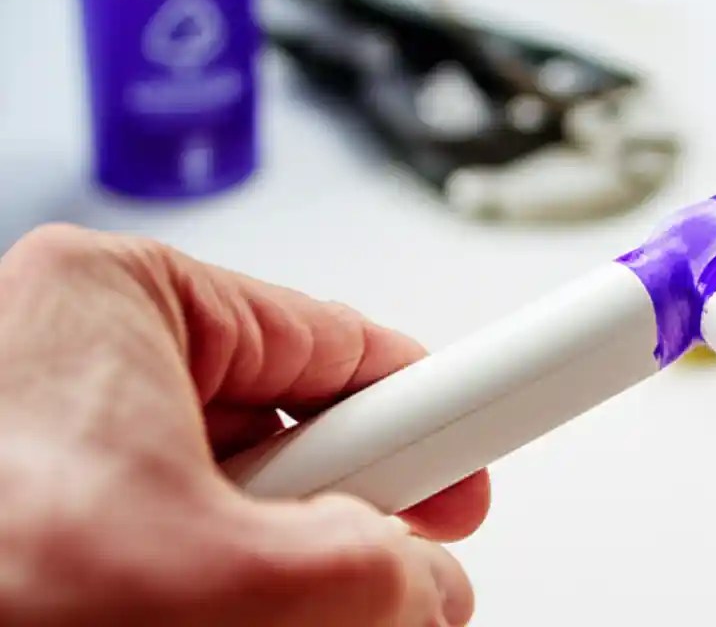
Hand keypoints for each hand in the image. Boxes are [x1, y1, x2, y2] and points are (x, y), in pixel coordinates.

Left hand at [0, 225, 488, 625]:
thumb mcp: (230, 580)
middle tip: (380, 551)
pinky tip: (202, 605)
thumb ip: (373, 570)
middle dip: (342, 493)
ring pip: (232, 485)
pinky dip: (213, 574)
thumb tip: (425, 585)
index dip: (427, 400)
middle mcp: (73, 352)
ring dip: (271, 548)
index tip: (490, 429)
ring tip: (240, 595)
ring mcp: (48, 431)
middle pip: (287, 417)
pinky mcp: (38, 502)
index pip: (330, 336)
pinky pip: (174, 523)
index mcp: (112, 298)